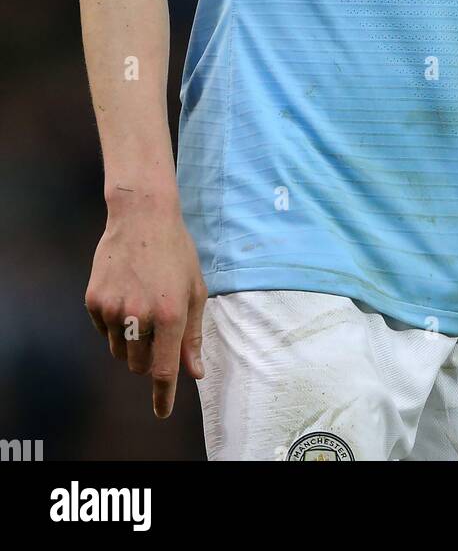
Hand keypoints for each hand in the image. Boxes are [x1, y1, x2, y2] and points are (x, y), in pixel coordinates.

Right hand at [85, 196, 207, 418]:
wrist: (142, 216)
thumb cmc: (176, 252)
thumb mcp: (195, 290)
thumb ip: (192, 335)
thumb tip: (194, 373)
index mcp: (170, 315)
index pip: (163, 370)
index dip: (163, 396)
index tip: (162, 411)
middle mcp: (139, 316)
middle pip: (139, 365)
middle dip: (149, 357)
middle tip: (157, 329)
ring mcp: (112, 309)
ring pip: (120, 351)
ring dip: (131, 342)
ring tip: (141, 306)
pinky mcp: (93, 301)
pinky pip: (103, 331)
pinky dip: (114, 325)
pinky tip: (125, 295)